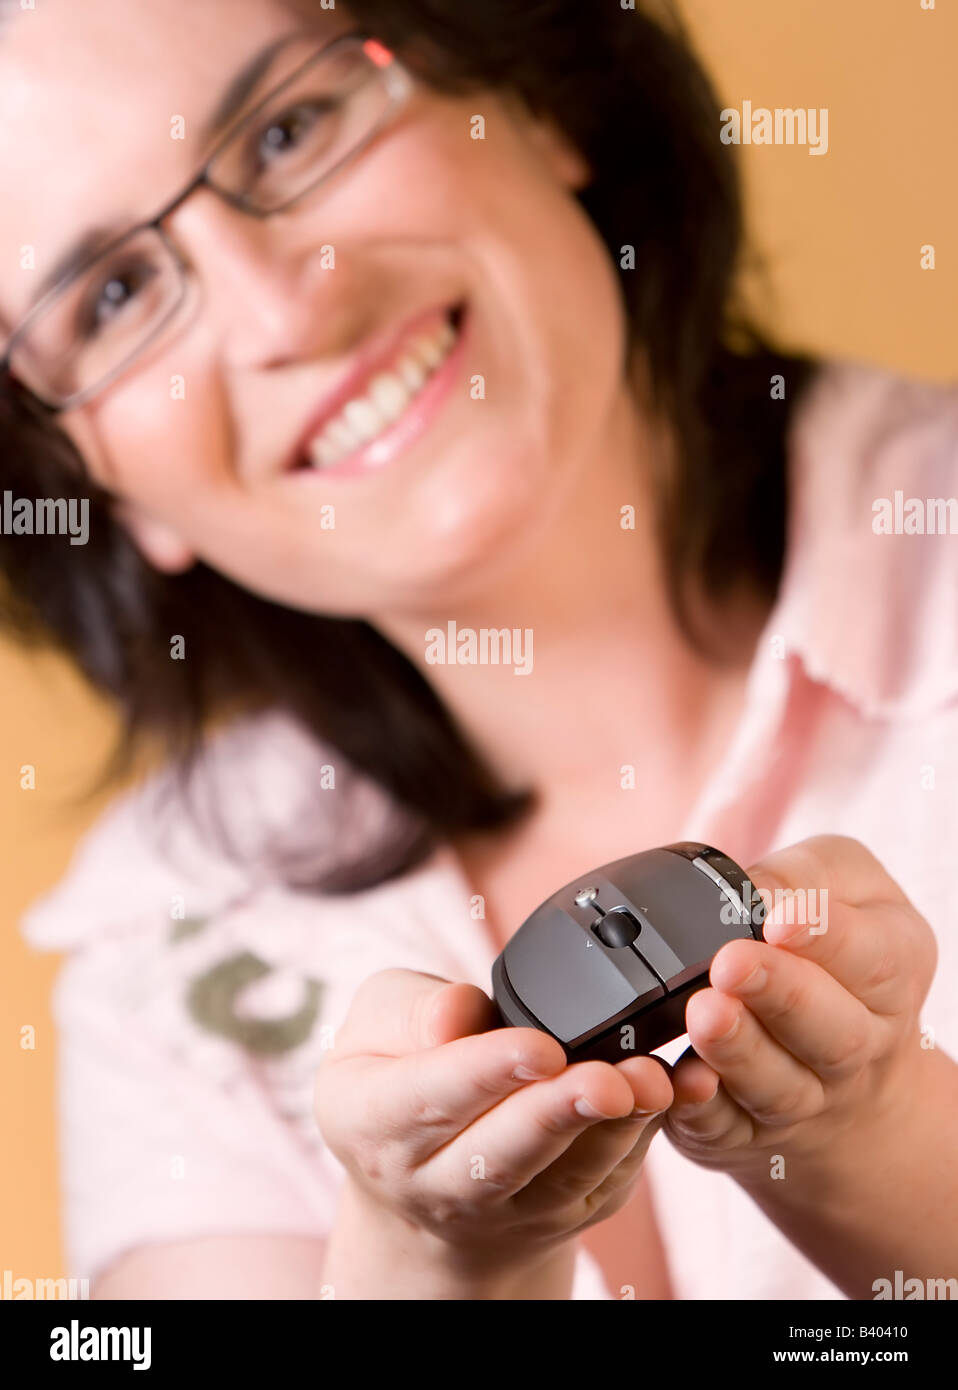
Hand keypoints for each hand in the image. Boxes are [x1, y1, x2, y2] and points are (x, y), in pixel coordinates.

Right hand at [314, 968, 672, 1275]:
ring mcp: (500, 1210)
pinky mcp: (558, 1217)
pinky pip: (602, 1183)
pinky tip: (665, 1095)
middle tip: (610, 1080)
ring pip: (561, 1177)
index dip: (487, 1072)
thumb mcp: (378, 1020)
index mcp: (373, 1121)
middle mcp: (433, 1181)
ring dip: (612, 1130)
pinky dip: (638, 1141)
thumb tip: (458, 1014)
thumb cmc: (401, 1070)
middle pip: (502, 1154)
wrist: (420, 1172)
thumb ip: (412, 1007)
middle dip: (561, 1114)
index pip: (430, 1097)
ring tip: (650, 1081)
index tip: (540, 1046)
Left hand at [662, 835, 937, 1178]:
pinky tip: (682, 1079)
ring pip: (776, 1085)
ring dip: (736, 1050)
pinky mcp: (741, 1132)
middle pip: (829, 1032)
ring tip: (703, 1011)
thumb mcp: (846, 888)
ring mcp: (803, 1098)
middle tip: (731, 963)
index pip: (873, 959)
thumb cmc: (835, 954)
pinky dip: (701, 1109)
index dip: (824, 937)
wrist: (846, 1071)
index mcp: (891, 976)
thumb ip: (804, 876)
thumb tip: (753, 887)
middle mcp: (856, 1049)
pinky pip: (723, 1129)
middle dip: (778, 994)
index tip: (777, 919)